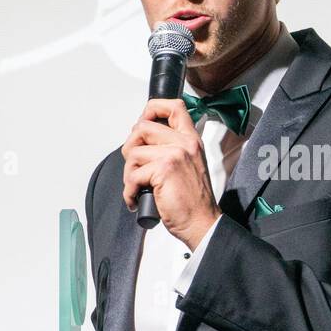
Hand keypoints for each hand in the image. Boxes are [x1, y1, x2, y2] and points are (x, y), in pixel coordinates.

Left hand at [122, 97, 221, 249]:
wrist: (202, 223)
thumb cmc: (193, 200)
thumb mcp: (189, 165)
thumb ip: (172, 148)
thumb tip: (141, 140)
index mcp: (191, 140)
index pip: (174, 106)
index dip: (151, 109)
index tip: (143, 124)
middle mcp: (184, 143)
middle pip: (141, 127)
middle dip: (130, 148)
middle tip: (136, 168)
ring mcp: (175, 155)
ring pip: (133, 152)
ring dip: (129, 173)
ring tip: (138, 187)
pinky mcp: (163, 170)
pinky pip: (132, 175)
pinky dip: (129, 191)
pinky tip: (137, 199)